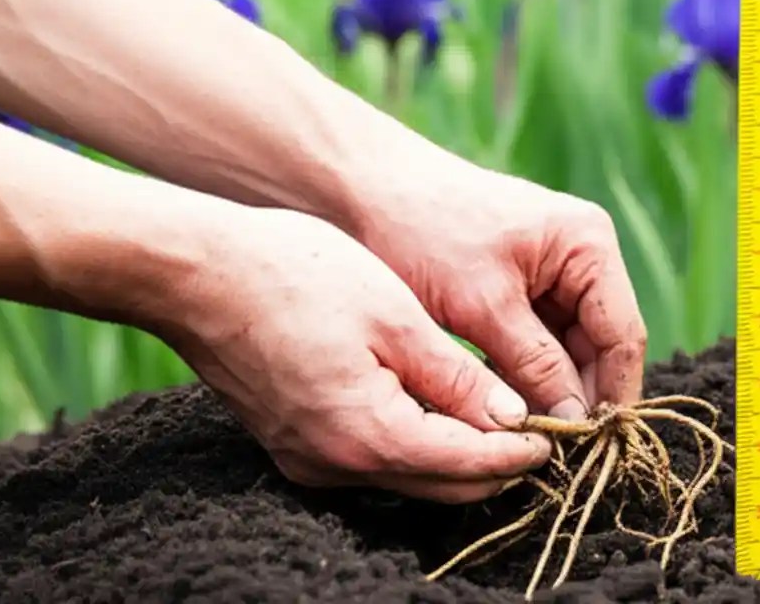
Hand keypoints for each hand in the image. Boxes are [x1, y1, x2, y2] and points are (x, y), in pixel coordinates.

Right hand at [164, 208, 551, 502]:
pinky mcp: (295, 447)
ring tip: (504, 417)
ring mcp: (311, 461)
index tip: (565, 431)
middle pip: (443, 485)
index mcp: (369, 434)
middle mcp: (338, 466)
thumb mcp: (395, 318)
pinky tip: (441, 410)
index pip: (470, 464)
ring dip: (460, 455)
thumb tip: (512, 418)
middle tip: (546, 429)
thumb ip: (455, 378)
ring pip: (410, 476)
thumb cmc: (297, 277)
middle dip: (499, 462)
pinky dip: (417, 444)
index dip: (524, 452)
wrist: (194, 274)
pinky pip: (373, 461)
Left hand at [348, 141, 647, 422]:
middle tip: (556, 452)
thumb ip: (534, 365)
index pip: (622, 334)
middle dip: (579, 397)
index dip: (612, 395)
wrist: (364, 190)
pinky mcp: (522, 286)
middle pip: (600, 344)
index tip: (594, 449)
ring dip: (550, 390)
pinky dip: (525, 374)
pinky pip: (539, 342)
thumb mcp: (482, 305)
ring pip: (568, 349)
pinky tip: (505, 407)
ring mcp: (553, 270)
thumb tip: (574, 422)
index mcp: (587, 244)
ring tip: (529, 438)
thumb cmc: (423, 231)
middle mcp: (581, 255)